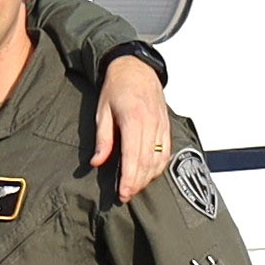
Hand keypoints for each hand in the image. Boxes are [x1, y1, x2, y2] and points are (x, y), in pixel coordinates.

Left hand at [90, 60, 172, 203]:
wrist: (136, 67)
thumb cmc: (117, 87)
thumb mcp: (102, 111)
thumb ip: (103, 139)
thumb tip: (97, 162)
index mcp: (134, 119)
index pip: (133, 157)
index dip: (129, 178)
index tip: (123, 193)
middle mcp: (151, 124)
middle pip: (147, 162)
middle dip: (137, 183)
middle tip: (126, 196)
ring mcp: (161, 126)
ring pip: (159, 160)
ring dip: (148, 178)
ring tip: (135, 188)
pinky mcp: (167, 126)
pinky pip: (166, 152)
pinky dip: (158, 167)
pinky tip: (148, 174)